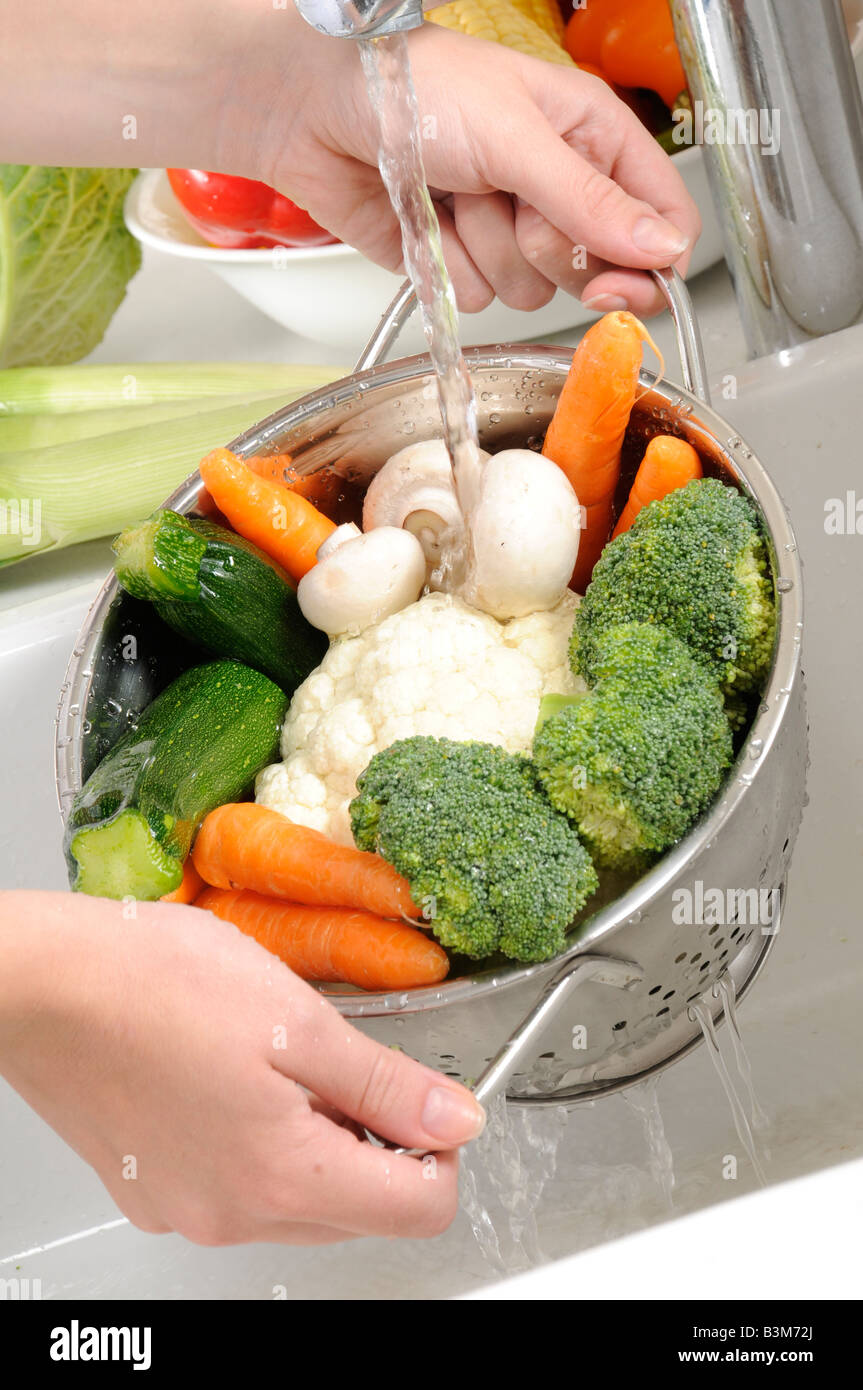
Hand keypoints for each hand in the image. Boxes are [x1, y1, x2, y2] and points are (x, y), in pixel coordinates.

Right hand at [0, 891, 482, 1244]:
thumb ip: (386, 1083)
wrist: (42, 986)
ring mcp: (188, 1210)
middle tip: (338, 1059)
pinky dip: (254, 1140)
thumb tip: (456, 1121)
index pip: (417, 1210)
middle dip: (372, 1139)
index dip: (439, 1150)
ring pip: (296, 1198)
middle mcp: (235, 1216)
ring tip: (274, 1056)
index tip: (423, 1098)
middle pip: (357, 1208)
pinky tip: (226, 1073)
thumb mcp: (298, 1021)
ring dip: (312, 1137)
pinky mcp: (152, 1192)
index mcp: (284, 1176)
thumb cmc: (155, 986)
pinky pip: (235, 1186)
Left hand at [240, 17, 699, 315]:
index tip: (618, 285)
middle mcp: (557, 187)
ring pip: (532, 290)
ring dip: (488, 248)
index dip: (649, 264)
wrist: (319, 111)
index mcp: (591, 137)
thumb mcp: (518, 137)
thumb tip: (664, 248)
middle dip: (546, 246)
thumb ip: (591, 201)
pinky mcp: (462, 259)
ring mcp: (509, 227)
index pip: (660, 219)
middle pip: (596, 268)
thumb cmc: (415, 88)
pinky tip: (430, 218)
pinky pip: (480, 298)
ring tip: (457, 192)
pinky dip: (449, 265)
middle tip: (510, 200)